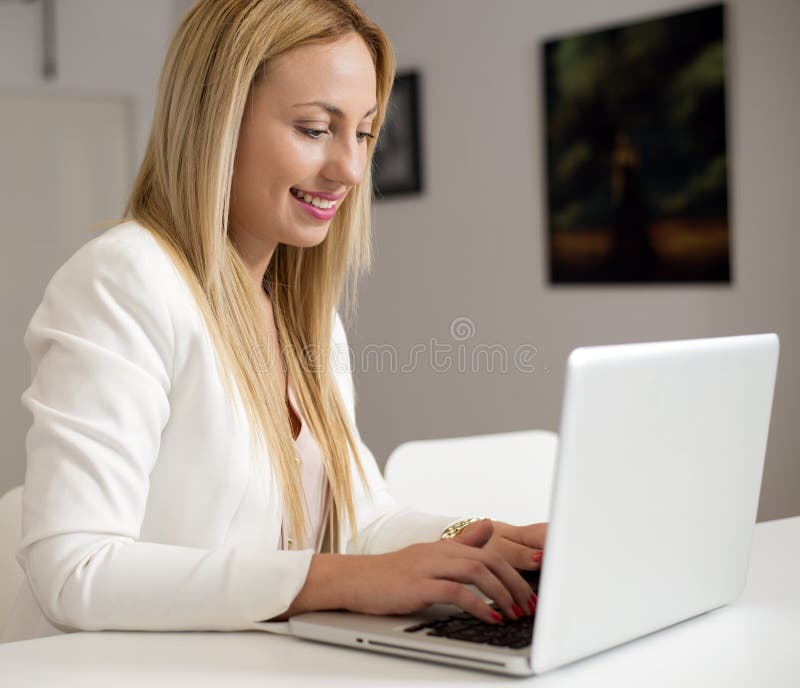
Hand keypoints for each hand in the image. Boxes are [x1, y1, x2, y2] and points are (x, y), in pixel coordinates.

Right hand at [280, 523, 536, 623]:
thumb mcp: (429, 556)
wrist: (353, 580)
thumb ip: (460, 544)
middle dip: (515, 583)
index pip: (489, 552)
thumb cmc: (390, 574)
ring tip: (515, 613)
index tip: (529, 591)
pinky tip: (490, 617)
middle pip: (488, 560)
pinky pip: (455, 592)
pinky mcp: (418, 585)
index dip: (514, 571)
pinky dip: (478, 604)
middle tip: (530, 605)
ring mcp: (428, 567)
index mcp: (444, 546)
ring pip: (476, 571)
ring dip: (502, 593)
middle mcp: (439, 552)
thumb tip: (488, 526)